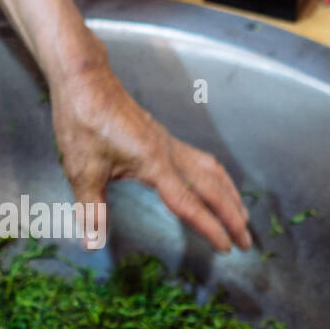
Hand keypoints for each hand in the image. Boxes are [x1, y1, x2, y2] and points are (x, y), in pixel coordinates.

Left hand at [51, 54, 251, 253]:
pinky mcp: (162, 137)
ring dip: (229, 196)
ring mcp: (168, 143)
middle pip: (212, 188)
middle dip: (232, 217)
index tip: (226, 247)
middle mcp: (169, 153)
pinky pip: (200, 160)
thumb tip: (93, 245)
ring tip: (242, 216)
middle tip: (246, 243)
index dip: (210, 228)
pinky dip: (216, 177)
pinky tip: (215, 183)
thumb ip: (91, 211)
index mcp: (155, 164)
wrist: (85, 80)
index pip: (189, 204)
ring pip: (211, 172)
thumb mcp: (82, 171)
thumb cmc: (83, 121)